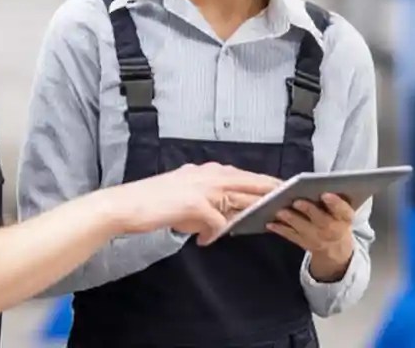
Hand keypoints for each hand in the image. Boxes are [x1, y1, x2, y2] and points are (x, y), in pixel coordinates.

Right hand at [108, 163, 280, 245]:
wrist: (125, 205)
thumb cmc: (151, 204)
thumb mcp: (183, 201)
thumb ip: (205, 209)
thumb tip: (222, 224)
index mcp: (204, 172)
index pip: (240, 174)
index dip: (261, 180)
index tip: (279, 186)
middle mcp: (205, 175)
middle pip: (247, 181)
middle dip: (269, 188)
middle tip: (289, 197)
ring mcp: (201, 188)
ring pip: (237, 198)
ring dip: (253, 209)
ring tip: (267, 218)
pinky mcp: (195, 204)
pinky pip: (215, 221)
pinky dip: (213, 232)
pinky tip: (204, 241)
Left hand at [266, 193, 355, 281]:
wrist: (336, 246)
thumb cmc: (337, 218)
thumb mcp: (342, 209)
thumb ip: (335, 198)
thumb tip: (318, 181)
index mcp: (345, 217)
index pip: (342, 210)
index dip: (334, 203)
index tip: (325, 194)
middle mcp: (333, 229)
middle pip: (321, 220)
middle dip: (309, 210)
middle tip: (297, 201)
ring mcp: (318, 238)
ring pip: (304, 229)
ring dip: (291, 219)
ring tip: (279, 210)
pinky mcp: (304, 243)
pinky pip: (291, 236)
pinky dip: (280, 229)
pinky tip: (270, 222)